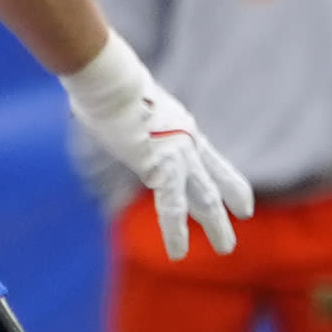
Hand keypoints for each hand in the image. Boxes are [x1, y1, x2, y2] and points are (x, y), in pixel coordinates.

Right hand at [66, 33, 253, 258]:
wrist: (110, 78)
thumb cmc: (103, 80)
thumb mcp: (122, 100)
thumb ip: (118, 112)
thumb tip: (90, 105)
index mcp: (179, 126)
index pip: (209, 159)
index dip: (226, 181)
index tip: (240, 201)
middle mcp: (186, 141)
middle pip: (212, 178)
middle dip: (225, 203)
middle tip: (242, 218)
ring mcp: (177, 155)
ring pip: (203, 196)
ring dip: (215, 224)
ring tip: (226, 249)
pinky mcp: (160, 168)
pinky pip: (170, 206)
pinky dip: (174, 231)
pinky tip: (178, 253)